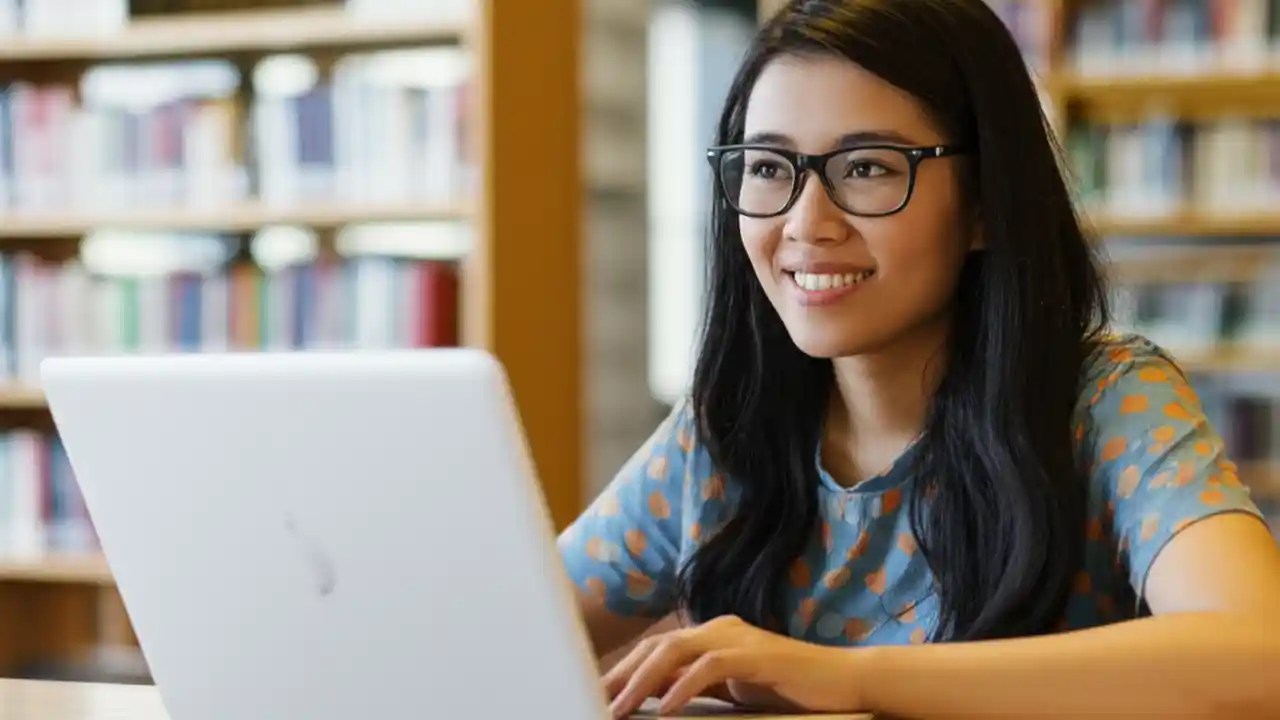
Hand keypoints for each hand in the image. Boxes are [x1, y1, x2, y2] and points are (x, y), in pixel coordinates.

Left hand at [603, 615, 866, 717]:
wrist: (844, 683)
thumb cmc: (789, 692)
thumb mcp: (733, 692)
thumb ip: (696, 688)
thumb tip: (654, 700)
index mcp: (710, 636)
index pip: (655, 650)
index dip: (622, 671)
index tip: (596, 694)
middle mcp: (718, 629)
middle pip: (656, 646)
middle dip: (621, 675)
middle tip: (595, 700)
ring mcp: (737, 638)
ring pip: (675, 652)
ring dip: (643, 681)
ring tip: (620, 707)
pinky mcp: (756, 654)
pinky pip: (710, 666)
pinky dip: (685, 685)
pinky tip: (668, 706)